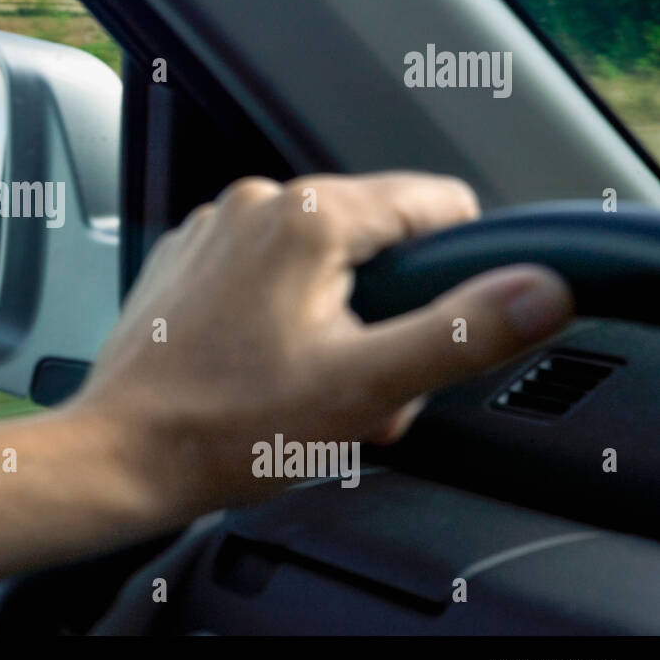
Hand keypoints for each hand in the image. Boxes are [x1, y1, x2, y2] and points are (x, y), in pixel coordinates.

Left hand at [65, 172, 573, 521]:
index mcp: (307, 215)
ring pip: (321, 263)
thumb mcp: (365, 386)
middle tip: (358, 385)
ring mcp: (215, 231)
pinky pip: (267, 275)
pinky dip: (284, 319)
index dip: (457, 269)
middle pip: (377, 242)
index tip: (434, 328)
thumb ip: (461, 332)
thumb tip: (538, 290)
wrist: (121, 455)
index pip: (435, 203)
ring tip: (305, 389)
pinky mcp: (190, 262)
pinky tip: (264, 373)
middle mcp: (256, 204)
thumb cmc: (224, 426)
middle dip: (387, 314)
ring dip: (337, 325)